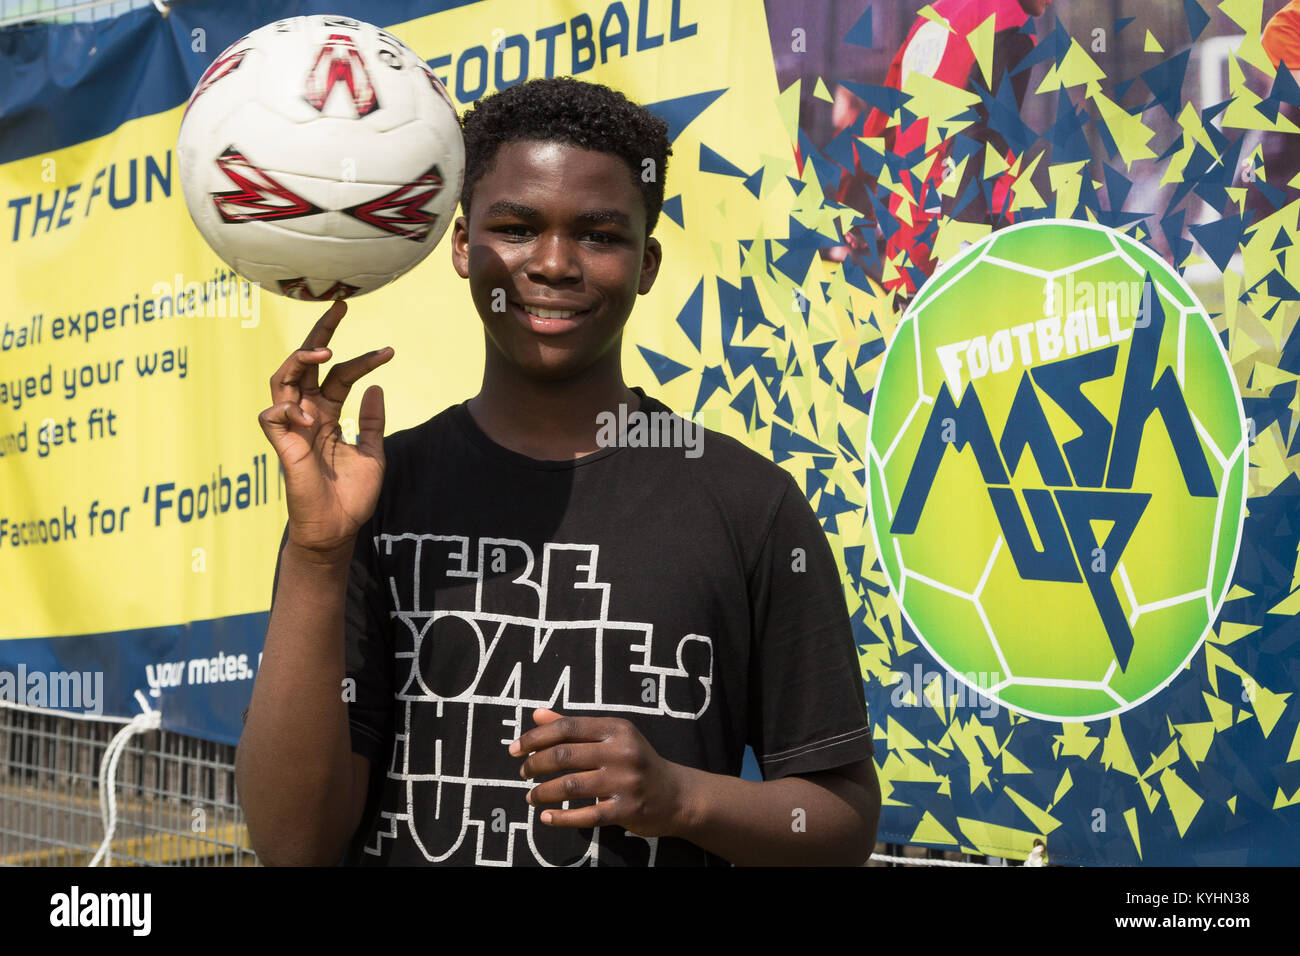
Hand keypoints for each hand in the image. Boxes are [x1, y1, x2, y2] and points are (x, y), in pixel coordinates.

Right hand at [257, 300, 393, 557]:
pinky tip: (308, 412)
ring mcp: (292, 428)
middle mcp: (307, 415)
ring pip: (283, 380)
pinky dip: (286, 407)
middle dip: (320, 332)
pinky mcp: (281, 447)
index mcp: (328, 414)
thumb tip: (376, 386)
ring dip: (301, 360)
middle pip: (306, 364)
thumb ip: (372, 421)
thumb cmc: (351, 495)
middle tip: (340, 306)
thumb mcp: (372, 452)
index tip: (390, 351)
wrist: (338, 530)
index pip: (340, 375)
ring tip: (326, 351)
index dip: (362, 359)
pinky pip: (271, 416)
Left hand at [510, 709, 691, 837]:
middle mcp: (621, 751)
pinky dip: (562, 818)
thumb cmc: (637, 762)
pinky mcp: (627, 810)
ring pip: (571, 786)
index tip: (515, 749)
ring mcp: (625, 781)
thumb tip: (537, 714)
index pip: (567, 728)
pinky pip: (586, 815)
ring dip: (543, 793)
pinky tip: (547, 818)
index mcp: (616, 728)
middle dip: (535, 765)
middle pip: (565, 756)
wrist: (677, 794)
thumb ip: (573, 727)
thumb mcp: (612, 737)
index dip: (535, 737)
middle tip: (522, 774)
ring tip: (531, 797)